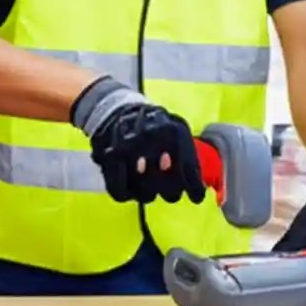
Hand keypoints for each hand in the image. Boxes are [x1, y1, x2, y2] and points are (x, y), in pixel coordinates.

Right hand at [70, 76, 205, 203]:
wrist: (116, 108)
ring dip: (149, 193)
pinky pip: (120, 191)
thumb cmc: (153, 125)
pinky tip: (130, 189)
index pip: (190, 171)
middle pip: (170, 189)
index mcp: (175, 132)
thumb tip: (196, 186)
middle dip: (171, 193)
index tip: (196, 197)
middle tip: (170, 190)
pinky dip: (126, 193)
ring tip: (147, 184)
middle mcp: (153, 139)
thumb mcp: (176, 130)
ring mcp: (130, 150)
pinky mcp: (109, 158)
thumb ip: (186, 154)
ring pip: (146, 194)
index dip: (194, 189)